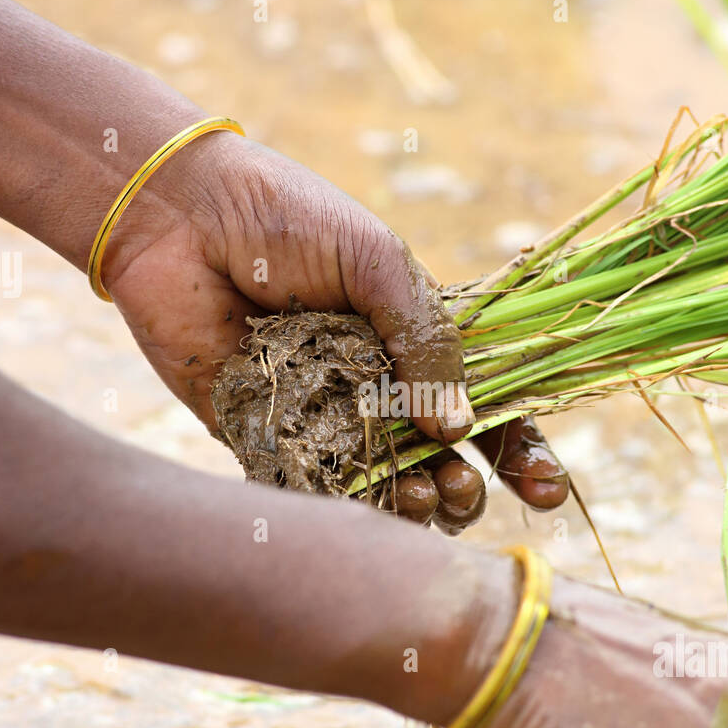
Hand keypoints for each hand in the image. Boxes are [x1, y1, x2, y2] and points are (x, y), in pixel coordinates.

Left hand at [101, 133, 569, 529]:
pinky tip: (361, 509)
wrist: (178, 217)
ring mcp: (324, 419)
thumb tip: (457, 429)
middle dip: (467, 491)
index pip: (487, 409)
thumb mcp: (377, 263)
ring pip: (385, 490)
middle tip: (461, 489)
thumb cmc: (287, 220)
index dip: (522, 454)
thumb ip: (425, 340)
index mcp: (416, 344)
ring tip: (419, 496)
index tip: (548, 488)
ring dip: (415, 507)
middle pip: (442, 465)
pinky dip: (342, 510)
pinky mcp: (264, 440)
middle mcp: (377, 390)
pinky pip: (311, 491)